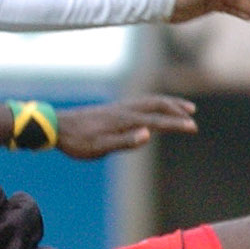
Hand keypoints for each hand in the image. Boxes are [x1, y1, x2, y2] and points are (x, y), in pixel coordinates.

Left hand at [56, 96, 197, 159]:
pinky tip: (153, 111)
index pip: (157, 121)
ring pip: (149, 101)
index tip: (192, 127)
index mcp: (124, 120)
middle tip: (192, 115)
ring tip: (181, 107)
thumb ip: (125, 141)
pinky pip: (141, 102)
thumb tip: (148, 134)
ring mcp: (119, 107)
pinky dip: (154, 104)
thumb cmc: (78, 141)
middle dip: (176, 108)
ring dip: (167, 103)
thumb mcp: (100, 148)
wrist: (57, 126)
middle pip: (156, 104)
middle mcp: (124, 110)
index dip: (176, 124)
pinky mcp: (113, 109)